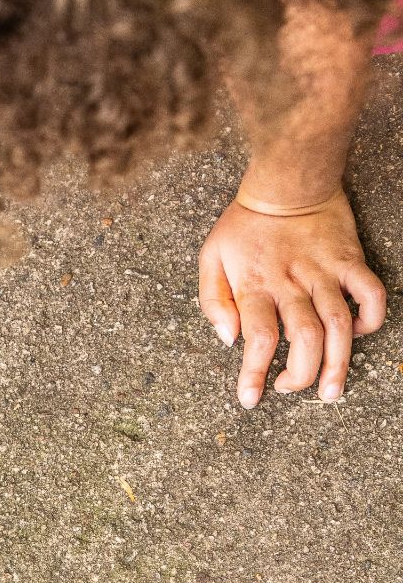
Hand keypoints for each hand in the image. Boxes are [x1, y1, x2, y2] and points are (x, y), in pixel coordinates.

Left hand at [197, 190, 385, 406]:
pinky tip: (358, 335)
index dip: (254, 375)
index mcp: (255, 285)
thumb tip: (228, 339)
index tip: (250, 399)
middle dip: (300, 375)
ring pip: (338, 325)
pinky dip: (370, 319)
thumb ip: (212, 301)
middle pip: (303, 339)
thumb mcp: (211, 258)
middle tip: (290, 390)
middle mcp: (292, 283)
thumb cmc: (244, 225)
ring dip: (337, 362)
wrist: (288, 182)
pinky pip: (371, 294)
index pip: (257, 340)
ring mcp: (325, 273)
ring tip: (331, 391)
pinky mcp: (351, 262)